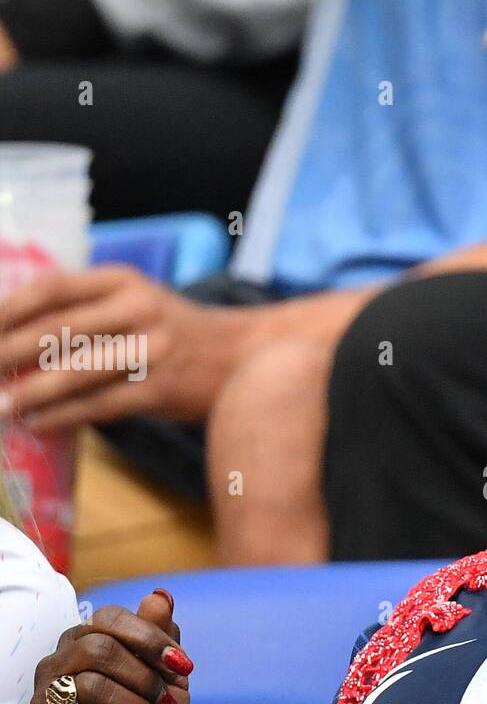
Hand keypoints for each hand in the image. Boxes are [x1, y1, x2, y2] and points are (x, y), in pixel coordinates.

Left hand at [0, 265, 253, 428]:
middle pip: (58, 330)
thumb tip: (18, 335)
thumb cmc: (177, 332)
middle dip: (8, 353)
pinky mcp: (161, 389)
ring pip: (76, 371)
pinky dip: (64, 415)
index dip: (9, 308)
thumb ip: (89, 308)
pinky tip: (38, 422)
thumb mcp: (138, 301)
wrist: (244, 356)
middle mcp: (138, 309)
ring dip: (30, 392)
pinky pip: (101, 404)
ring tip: (1, 406)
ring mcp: (152, 350)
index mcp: (124, 280)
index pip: (53, 288)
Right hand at [30, 589, 191, 703]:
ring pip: (91, 685)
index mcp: (83, 642)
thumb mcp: (166, 677)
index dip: (152, 639)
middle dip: (146, 678)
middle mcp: (57, 666)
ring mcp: (44, 701)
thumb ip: (161, 636)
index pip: (110, 618)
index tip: (184, 666)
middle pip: (99, 648)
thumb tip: (160, 595)